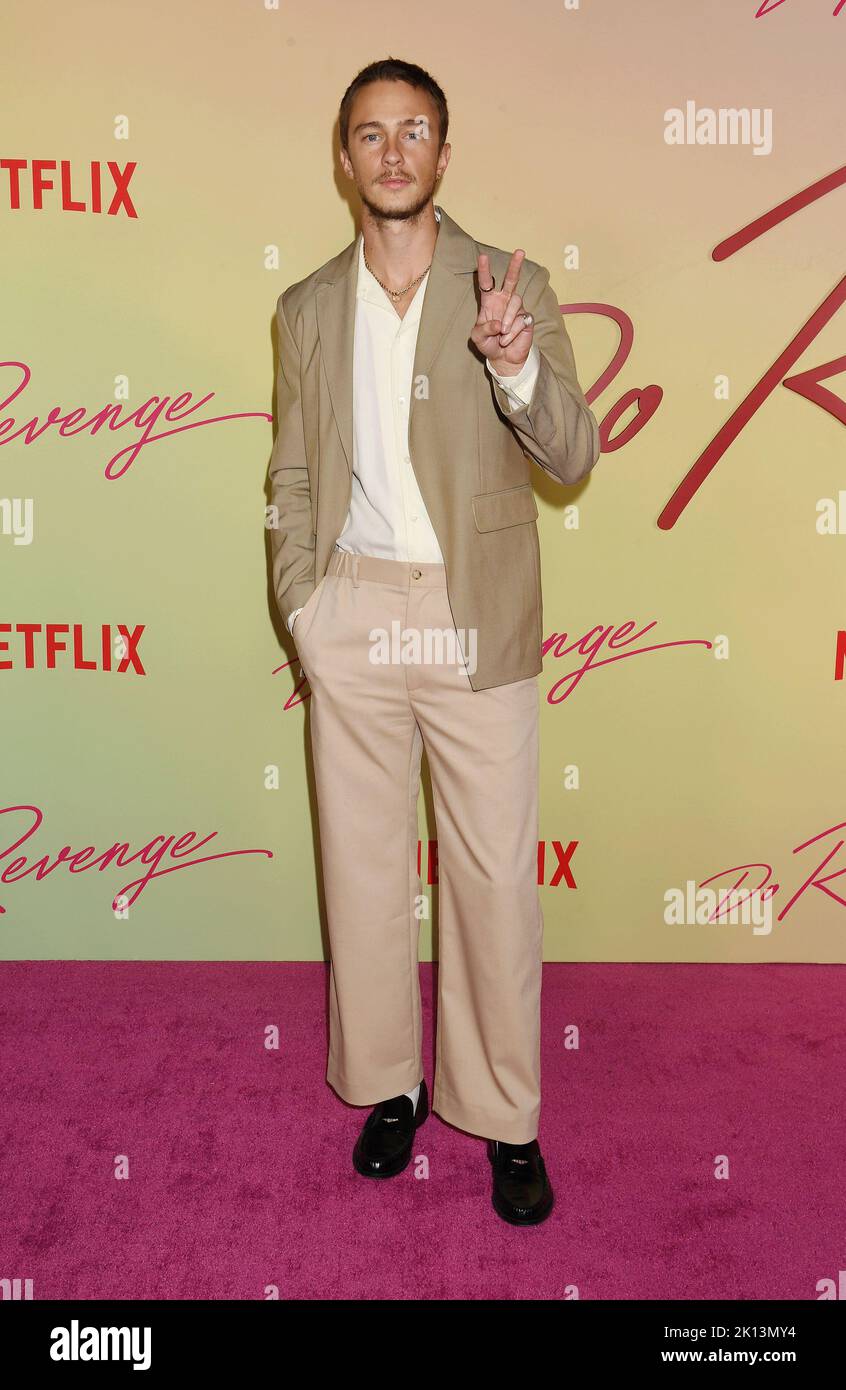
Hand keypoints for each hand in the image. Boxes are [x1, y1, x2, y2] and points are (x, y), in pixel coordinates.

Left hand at [470, 248, 534, 374]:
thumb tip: (499, 323)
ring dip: (508, 321)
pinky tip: (508, 339)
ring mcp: (517, 309)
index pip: (487, 283)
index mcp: (490, 302)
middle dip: (515, 266)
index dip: (484, 271)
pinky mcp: (527, 318)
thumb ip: (484, 328)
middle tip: (520, 252)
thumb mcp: (478, 337)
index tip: (482, 257)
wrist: (503, 359)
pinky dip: (513, 332)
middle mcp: (504, 301)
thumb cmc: (489, 344)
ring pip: (515, 303)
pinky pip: (521, 320)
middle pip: (511, 280)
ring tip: (502, 335)